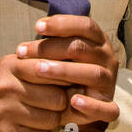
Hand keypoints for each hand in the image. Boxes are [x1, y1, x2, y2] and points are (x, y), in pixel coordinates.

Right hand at [0, 53, 70, 131]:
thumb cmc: (8, 90)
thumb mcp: (19, 69)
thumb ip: (45, 65)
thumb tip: (82, 69)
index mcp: (10, 65)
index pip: (51, 69)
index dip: (64, 78)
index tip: (67, 83)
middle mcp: (4, 87)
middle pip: (57, 98)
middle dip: (60, 104)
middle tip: (52, 104)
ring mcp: (2, 111)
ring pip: (51, 120)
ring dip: (51, 121)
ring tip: (40, 116)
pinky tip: (30, 130)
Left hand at [15, 15, 119, 131]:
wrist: (77, 107)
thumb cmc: (64, 75)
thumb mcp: (59, 57)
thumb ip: (48, 49)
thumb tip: (22, 50)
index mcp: (98, 42)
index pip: (85, 26)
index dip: (62, 24)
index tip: (37, 26)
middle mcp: (107, 58)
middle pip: (82, 47)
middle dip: (51, 47)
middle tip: (23, 51)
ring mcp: (109, 82)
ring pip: (93, 73)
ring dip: (65, 70)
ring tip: (39, 70)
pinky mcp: (109, 106)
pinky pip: (108, 107)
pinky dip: (92, 105)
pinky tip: (74, 101)